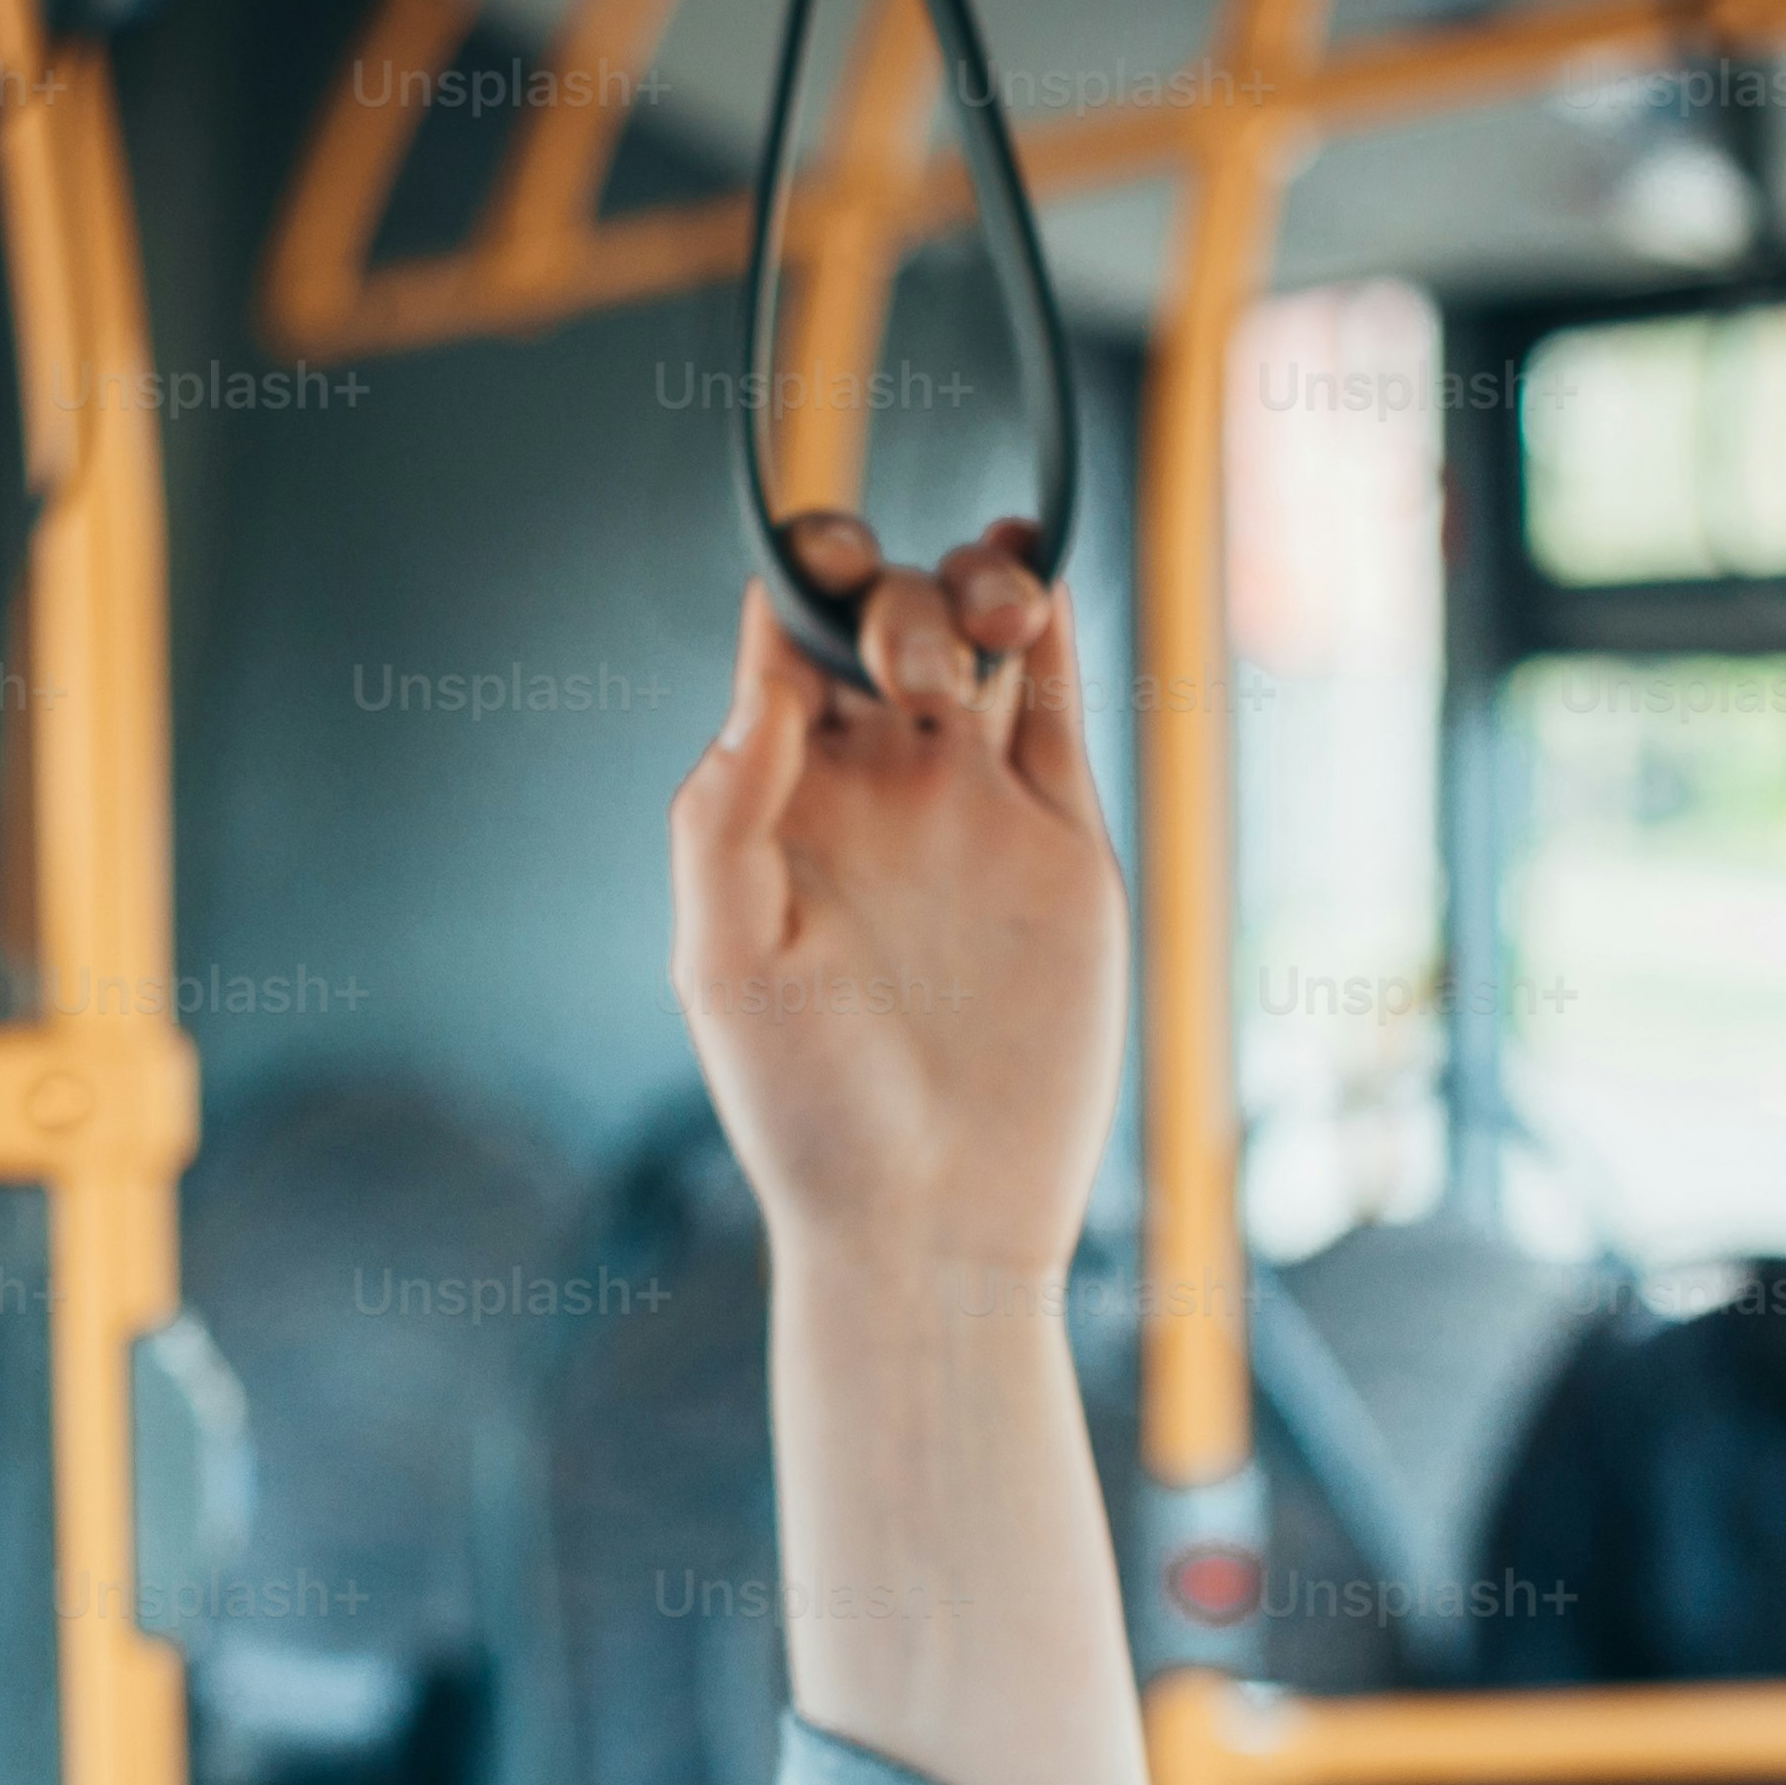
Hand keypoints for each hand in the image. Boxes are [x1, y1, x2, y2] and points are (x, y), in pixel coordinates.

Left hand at [669, 515, 1127, 1295]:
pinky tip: (1039, 588)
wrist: (935, 1218)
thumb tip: (766, 687)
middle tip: (907, 671)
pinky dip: (1053, 630)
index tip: (815, 566)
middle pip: (883, 622)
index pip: (782, 646)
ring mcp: (971, 808)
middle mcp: (874, 791)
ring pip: (976, 642)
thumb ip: (726, 821)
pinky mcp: (1060, 840)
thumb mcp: (726, 969)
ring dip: (977, 587)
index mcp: (780, 807)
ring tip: (990, 616)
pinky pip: (1058, 706)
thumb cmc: (810, 1116)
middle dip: (893, 594)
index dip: (799, 576)